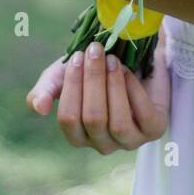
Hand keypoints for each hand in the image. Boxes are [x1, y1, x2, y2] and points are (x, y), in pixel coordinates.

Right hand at [26, 24, 170, 152]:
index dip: (72, 86)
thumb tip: (39, 107)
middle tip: (95, 49)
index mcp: (79, 135)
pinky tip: (128, 71)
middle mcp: (103, 144)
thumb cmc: (94, 71)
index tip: (78, 56)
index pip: (68, 119)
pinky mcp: (154, 129)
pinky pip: (144, 116)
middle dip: (93, 80)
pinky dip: (134, 90)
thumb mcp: (64, 74)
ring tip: (112, 60)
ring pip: (117, 123)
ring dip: (113, 86)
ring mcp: (130, 140)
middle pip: (93, 119)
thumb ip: (45, 90)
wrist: (132, 55)